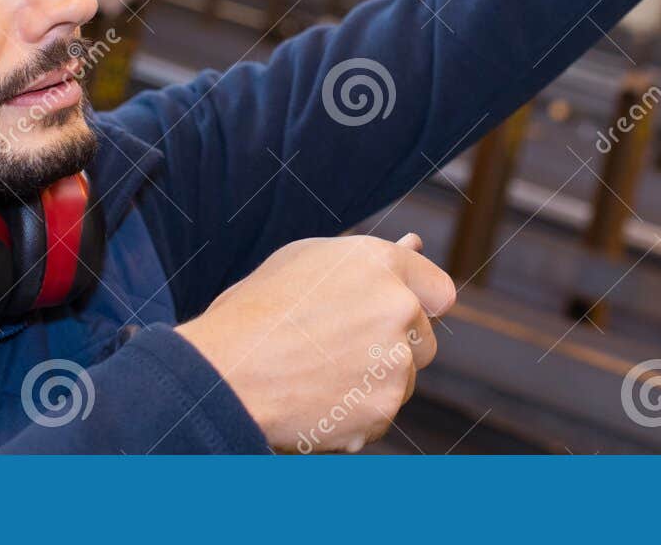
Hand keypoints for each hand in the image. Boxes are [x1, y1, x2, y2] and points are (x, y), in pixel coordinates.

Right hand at [176, 232, 455, 452]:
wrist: (221, 372)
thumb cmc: (254, 312)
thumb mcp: (307, 262)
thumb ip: (368, 260)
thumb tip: (415, 244)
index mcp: (381, 263)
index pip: (440, 291)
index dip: (421, 307)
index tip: (404, 319)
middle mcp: (399, 308)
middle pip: (425, 341)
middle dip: (395, 349)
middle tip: (340, 352)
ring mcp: (395, 362)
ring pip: (403, 381)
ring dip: (374, 385)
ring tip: (317, 375)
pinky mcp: (382, 409)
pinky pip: (380, 417)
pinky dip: (356, 417)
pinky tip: (315, 401)